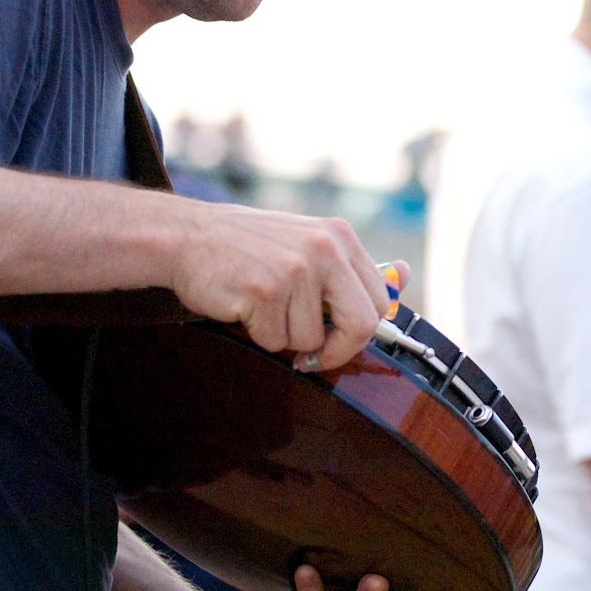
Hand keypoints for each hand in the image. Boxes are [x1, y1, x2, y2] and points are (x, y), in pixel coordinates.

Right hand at [167, 198, 407, 369]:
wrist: (185, 236)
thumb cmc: (247, 247)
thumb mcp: (306, 243)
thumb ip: (349, 267)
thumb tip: (404, 276)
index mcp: (339, 237)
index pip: (379, 301)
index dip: (359, 332)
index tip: (336, 338)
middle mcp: (324, 249)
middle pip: (361, 325)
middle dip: (335, 350)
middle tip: (309, 354)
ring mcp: (296, 269)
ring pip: (310, 340)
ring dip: (283, 337)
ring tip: (261, 307)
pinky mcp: (265, 291)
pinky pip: (274, 341)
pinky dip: (257, 334)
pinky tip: (243, 306)